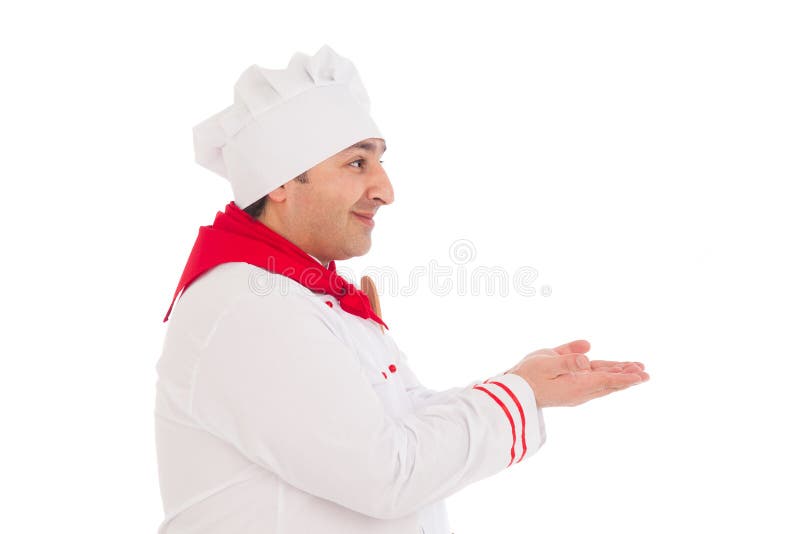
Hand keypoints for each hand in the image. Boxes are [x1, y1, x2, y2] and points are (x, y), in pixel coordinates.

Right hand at [505, 340, 648, 407]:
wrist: (513, 393)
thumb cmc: (527, 376)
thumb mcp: (544, 363)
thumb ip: (566, 359)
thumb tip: (588, 357)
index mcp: (576, 386)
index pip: (606, 380)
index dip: (625, 377)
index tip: (641, 375)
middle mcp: (579, 390)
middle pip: (609, 383)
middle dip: (627, 377)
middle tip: (645, 372)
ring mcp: (575, 389)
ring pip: (603, 381)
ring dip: (619, 375)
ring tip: (636, 369)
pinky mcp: (570, 385)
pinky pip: (592, 378)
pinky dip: (606, 373)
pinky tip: (611, 367)